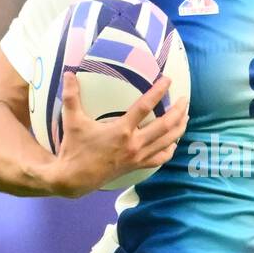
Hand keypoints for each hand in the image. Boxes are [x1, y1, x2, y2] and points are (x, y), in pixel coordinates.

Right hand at [46, 72, 188, 197]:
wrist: (75, 179)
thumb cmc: (74, 149)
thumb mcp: (72, 121)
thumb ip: (71, 97)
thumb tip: (67, 73)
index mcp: (121, 130)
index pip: (145, 106)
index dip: (158, 92)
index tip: (168, 80)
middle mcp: (134, 143)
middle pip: (165, 125)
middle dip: (178, 111)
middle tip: (185, 99)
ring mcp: (138, 156)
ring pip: (167, 142)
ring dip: (179, 128)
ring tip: (186, 116)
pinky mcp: (137, 166)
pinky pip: (160, 158)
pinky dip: (170, 150)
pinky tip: (174, 143)